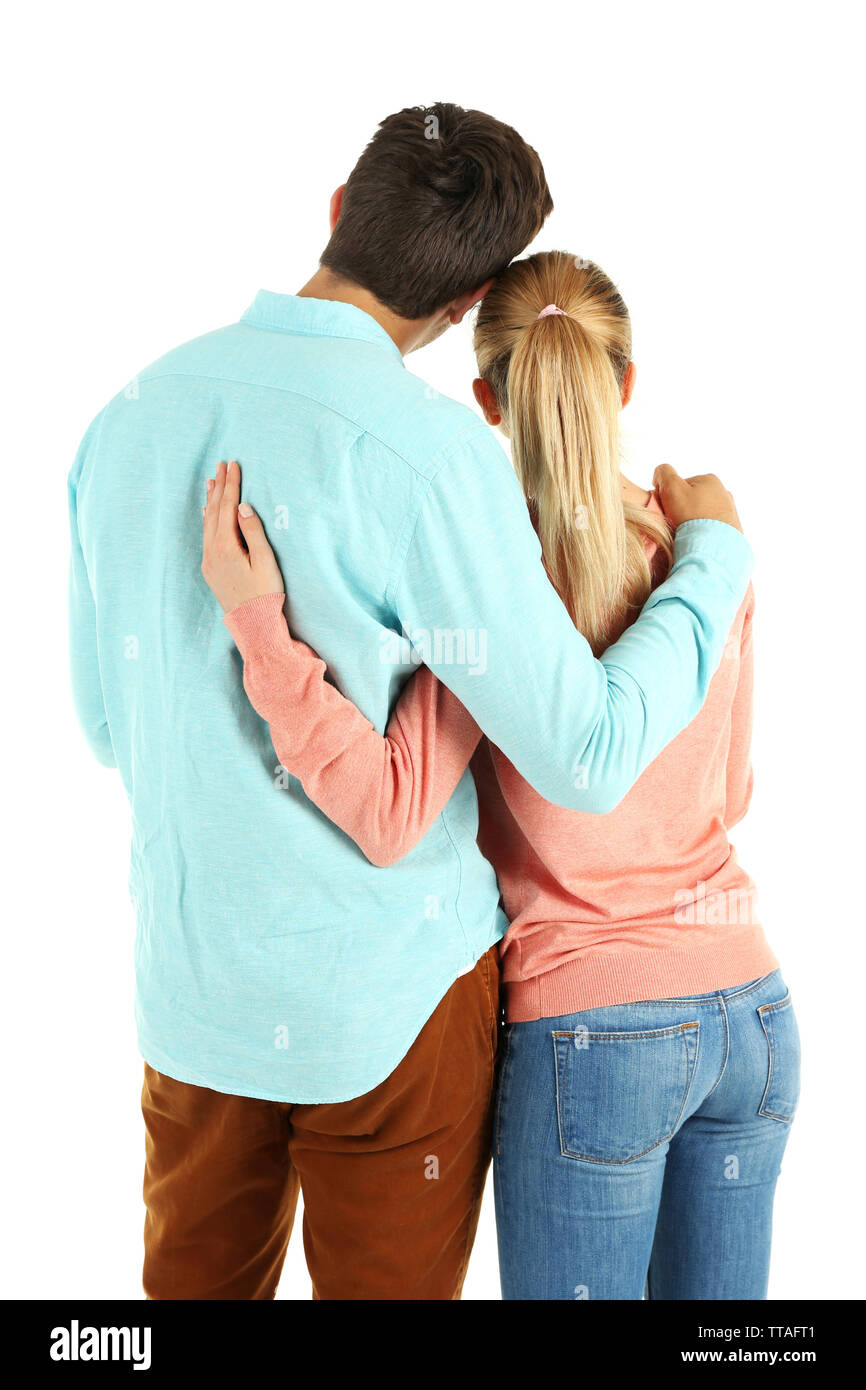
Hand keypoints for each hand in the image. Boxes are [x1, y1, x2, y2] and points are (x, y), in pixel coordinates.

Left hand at [201, 460, 284, 612]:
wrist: (253, 624)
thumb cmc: (265, 593)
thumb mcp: (265, 560)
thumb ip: (253, 531)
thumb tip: (242, 506)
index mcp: (226, 546)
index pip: (228, 507)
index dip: (231, 485)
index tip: (233, 465)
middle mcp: (212, 551)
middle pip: (214, 511)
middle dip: (219, 487)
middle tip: (221, 465)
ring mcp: (208, 561)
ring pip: (207, 523)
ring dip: (210, 501)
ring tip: (211, 482)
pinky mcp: (210, 569)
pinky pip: (206, 535)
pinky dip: (208, 518)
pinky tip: (207, 512)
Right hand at [653, 464, 741, 532]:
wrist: (712, 547)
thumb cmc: (690, 515)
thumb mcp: (671, 487)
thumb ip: (663, 472)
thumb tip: (659, 474)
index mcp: (710, 480)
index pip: (682, 485)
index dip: (670, 497)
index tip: (667, 509)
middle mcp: (724, 493)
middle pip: (694, 500)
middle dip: (684, 509)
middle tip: (675, 522)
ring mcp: (730, 512)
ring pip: (703, 515)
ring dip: (694, 521)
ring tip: (687, 533)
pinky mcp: (733, 530)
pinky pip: (712, 529)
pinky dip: (704, 532)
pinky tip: (698, 539)